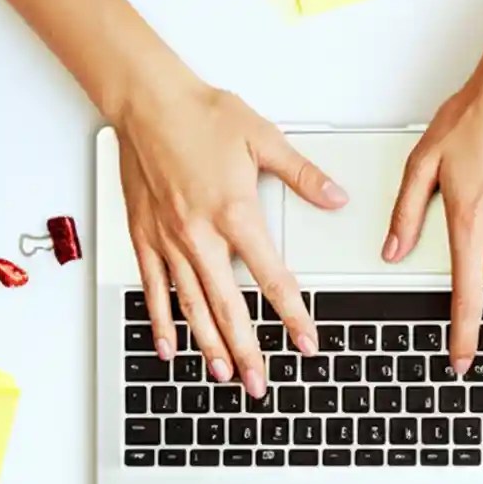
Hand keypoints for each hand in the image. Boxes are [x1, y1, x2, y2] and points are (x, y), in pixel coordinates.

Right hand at [118, 84, 347, 397]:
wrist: (147, 101)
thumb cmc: (202, 116)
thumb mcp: (264, 140)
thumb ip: (304, 176)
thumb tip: (337, 197)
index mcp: (235, 215)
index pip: (272, 278)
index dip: (292, 315)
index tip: (306, 341)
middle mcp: (200, 235)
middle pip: (229, 306)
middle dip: (248, 349)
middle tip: (260, 382)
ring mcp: (169, 239)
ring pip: (192, 305)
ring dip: (209, 344)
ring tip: (224, 374)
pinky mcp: (145, 236)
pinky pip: (154, 288)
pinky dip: (162, 320)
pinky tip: (171, 346)